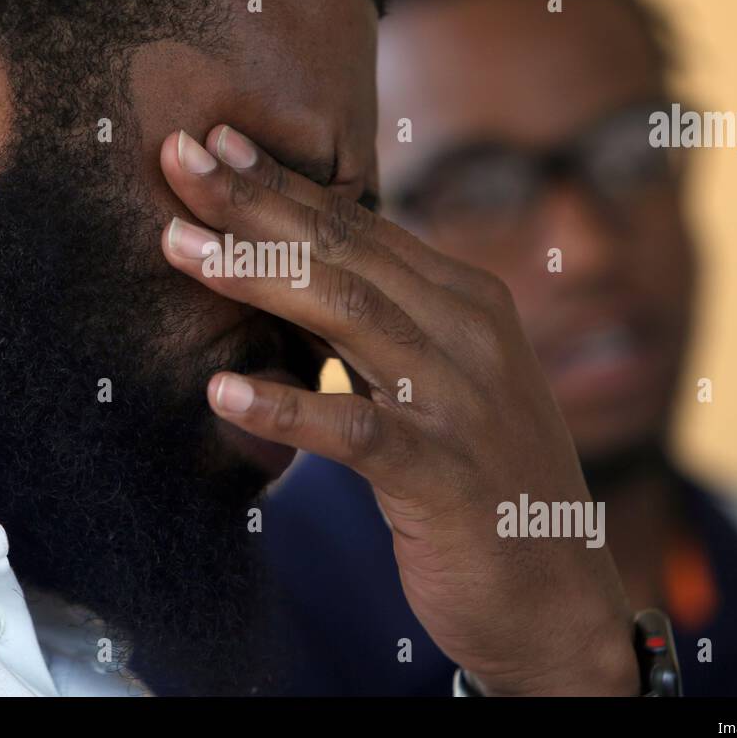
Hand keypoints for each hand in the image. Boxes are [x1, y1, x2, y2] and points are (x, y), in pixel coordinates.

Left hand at [159, 125, 638, 695]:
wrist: (558, 596)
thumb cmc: (483, 482)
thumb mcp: (447, 380)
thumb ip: (389, 323)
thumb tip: (302, 274)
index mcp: (467, 302)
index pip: (361, 226)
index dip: (284, 182)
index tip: (215, 141)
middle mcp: (468, 333)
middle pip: (346, 251)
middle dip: (256, 201)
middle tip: (178, 157)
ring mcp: (459, 401)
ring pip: (349, 314)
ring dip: (259, 275)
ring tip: (180, 247)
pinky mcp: (441, 475)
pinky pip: (354, 430)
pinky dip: (287, 408)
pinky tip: (222, 391)